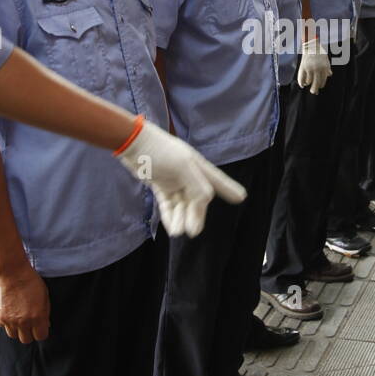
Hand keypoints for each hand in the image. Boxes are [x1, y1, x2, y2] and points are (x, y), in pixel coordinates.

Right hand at [0, 264, 50, 343]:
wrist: (11, 272)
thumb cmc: (30, 282)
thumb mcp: (44, 296)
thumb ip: (45, 313)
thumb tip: (45, 325)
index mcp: (37, 317)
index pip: (40, 337)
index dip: (41, 332)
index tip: (40, 327)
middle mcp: (22, 322)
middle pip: (26, 340)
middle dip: (29, 333)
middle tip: (30, 324)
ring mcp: (9, 321)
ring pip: (13, 335)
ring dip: (17, 330)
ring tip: (19, 318)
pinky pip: (4, 327)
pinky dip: (7, 322)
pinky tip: (10, 311)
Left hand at [116, 118, 246, 236]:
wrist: (133, 143)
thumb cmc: (160, 151)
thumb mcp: (183, 168)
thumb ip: (197, 186)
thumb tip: (206, 202)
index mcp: (197, 166)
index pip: (217, 180)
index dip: (229, 189)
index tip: (241, 197)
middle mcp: (188, 174)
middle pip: (197, 198)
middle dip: (195, 215)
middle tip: (193, 232)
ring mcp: (173, 180)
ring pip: (181, 203)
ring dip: (181, 217)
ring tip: (177, 232)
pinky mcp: (159, 184)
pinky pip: (168, 203)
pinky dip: (169, 215)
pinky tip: (171, 227)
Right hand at [297, 38, 331, 93]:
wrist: (311, 45)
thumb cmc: (320, 52)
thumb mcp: (326, 60)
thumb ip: (327, 68)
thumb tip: (330, 75)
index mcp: (324, 68)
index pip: (323, 80)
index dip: (321, 85)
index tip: (319, 87)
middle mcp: (317, 69)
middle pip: (316, 83)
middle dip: (315, 89)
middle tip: (314, 92)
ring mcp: (310, 68)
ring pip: (309, 81)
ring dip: (308, 84)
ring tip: (308, 85)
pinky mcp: (303, 67)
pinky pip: (301, 78)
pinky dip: (301, 83)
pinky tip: (302, 85)